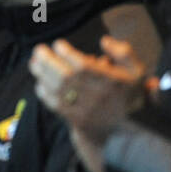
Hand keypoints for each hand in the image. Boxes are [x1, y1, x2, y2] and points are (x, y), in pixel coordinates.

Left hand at [31, 35, 148, 171]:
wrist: (126, 131)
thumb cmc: (127, 95)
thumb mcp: (136, 73)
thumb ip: (124, 53)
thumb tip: (105, 40)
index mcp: (111, 81)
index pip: (83, 65)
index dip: (66, 53)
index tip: (58, 44)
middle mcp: (97, 95)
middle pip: (65, 75)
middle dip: (48, 60)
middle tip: (39, 49)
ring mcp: (85, 108)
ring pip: (57, 88)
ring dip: (41, 74)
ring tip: (34, 63)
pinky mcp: (75, 119)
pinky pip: (54, 104)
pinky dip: (43, 92)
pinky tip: (40, 82)